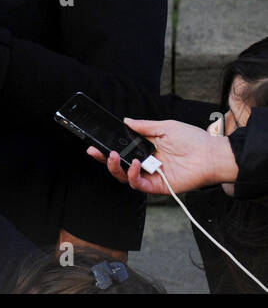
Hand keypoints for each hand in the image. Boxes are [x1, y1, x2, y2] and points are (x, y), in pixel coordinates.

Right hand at [86, 117, 238, 194]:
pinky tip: (136, 164)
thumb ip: (144, 126)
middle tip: (95, 151)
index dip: (108, 148)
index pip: (122, 150)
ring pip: (125, 177)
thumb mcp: (165, 127)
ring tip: (114, 156)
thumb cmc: (193, 140)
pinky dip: (133, 175)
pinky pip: (139, 185)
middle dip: (104, 159)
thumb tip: (126, 121)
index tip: (96, 142)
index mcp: (147, 149)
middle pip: (119, 165)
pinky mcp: (158, 186)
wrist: (211, 155)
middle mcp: (147, 163)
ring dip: (116, 167)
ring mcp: (151, 175)